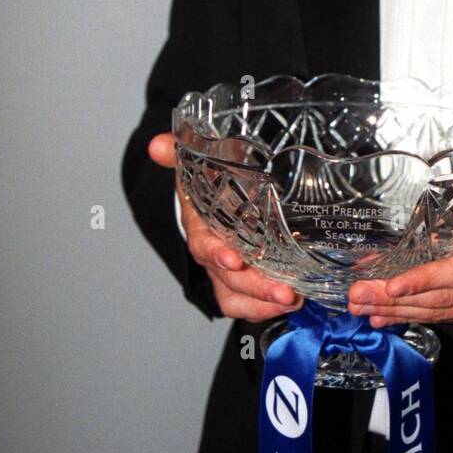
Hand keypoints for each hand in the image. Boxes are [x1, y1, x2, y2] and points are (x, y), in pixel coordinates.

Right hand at [148, 132, 303, 322]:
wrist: (213, 193)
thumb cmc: (209, 180)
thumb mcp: (197, 162)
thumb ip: (180, 151)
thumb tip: (157, 145)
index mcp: (200, 225)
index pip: (203, 244)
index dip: (216, 253)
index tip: (233, 259)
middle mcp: (212, 252)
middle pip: (227, 278)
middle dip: (255, 287)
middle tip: (285, 291)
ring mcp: (226, 270)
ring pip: (236, 297)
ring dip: (263, 303)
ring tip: (292, 300)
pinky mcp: (243, 280)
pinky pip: (249, 303)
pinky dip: (268, 307)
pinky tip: (295, 302)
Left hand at [347, 164, 452, 326]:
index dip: (427, 279)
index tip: (393, 284)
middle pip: (443, 296)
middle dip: (397, 298)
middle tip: (357, 297)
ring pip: (441, 309)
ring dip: (399, 310)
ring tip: (361, 307)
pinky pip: (448, 312)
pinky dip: (416, 313)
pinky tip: (388, 314)